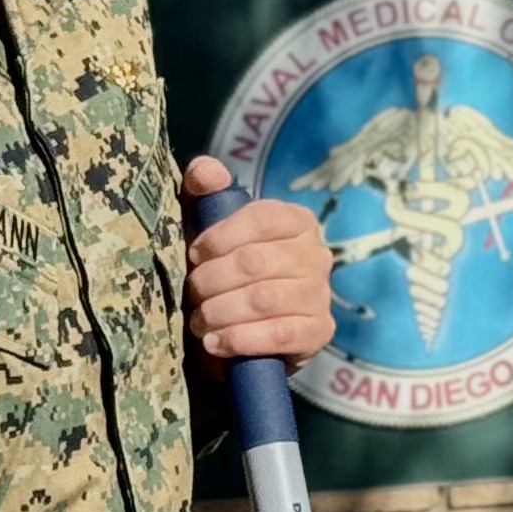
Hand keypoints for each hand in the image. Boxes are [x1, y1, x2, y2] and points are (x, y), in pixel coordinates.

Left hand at [182, 156, 336, 363]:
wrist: (248, 327)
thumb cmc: (227, 270)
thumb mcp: (213, 231)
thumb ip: (207, 195)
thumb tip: (203, 169)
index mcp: (296, 220)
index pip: (261, 218)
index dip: (220, 237)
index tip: (194, 254)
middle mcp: (316, 254)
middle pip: (257, 262)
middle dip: (212, 281)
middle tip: (191, 294)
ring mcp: (321, 295)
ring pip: (265, 300)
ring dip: (221, 312)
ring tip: (199, 321)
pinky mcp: (319, 331)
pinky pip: (279, 334)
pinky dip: (241, 339)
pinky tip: (216, 342)